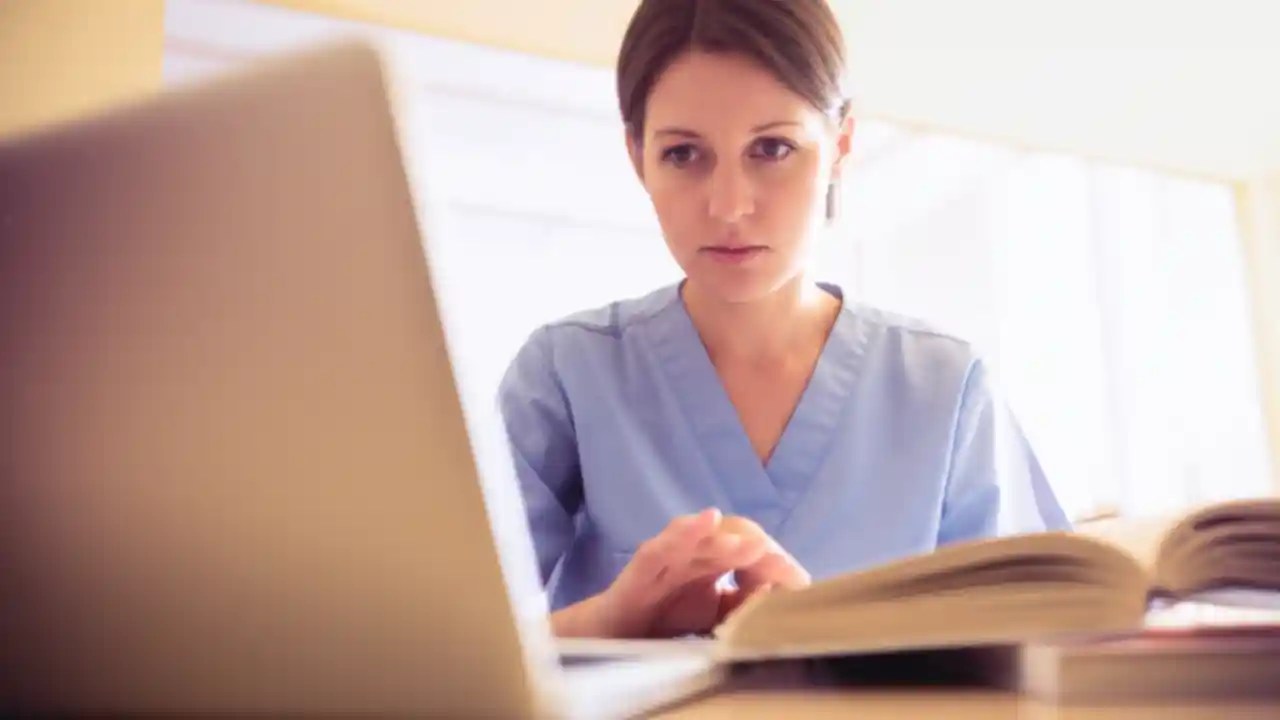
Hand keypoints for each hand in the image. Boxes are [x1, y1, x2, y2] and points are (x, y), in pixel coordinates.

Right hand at [588, 510, 808, 637]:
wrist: (618, 632)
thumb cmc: (669, 616)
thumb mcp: (717, 617)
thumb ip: (744, 605)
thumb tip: (776, 595)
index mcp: (718, 559)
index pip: (754, 552)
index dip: (778, 564)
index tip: (801, 584)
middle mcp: (698, 550)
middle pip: (735, 538)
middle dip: (762, 551)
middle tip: (785, 570)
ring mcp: (673, 552)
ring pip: (705, 537)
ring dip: (730, 539)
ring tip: (754, 546)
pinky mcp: (646, 561)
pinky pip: (666, 542)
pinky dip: (686, 529)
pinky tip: (708, 519)